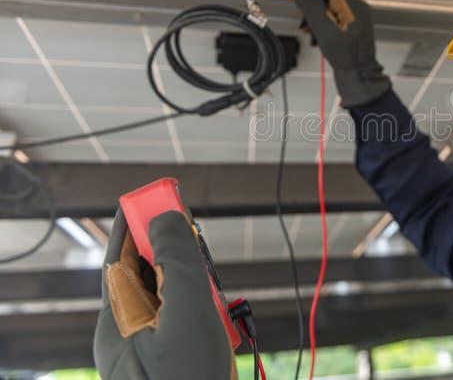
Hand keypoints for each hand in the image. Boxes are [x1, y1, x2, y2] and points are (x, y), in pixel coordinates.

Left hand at [93, 210, 236, 378]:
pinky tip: (226, 322)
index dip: (135, 227)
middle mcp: (130, 334)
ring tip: (219, 302)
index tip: (154, 198)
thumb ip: (176, 259)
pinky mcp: (176, 361)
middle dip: (176, 259)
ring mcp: (153, 350)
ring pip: (173, 300)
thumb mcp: (186, 310)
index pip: (119, 259)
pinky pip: (189, 324)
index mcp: (118, 321)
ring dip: (199, 291)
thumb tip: (165, 218)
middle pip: (150, 277)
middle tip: (199, 246)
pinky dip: (210, 314)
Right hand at [295, 0, 390, 107]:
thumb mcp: (322, 27)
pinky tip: (321, 38)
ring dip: (318, 19)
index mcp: (350, 4)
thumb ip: (311, 6)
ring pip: (331, 9)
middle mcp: (356, 8)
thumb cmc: (344, 53)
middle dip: (314, 7)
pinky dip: (325, 26)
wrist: (358, 74)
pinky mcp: (355, 27)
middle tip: (306, 21)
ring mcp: (357, 18)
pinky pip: (336, 19)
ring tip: (314, 34)